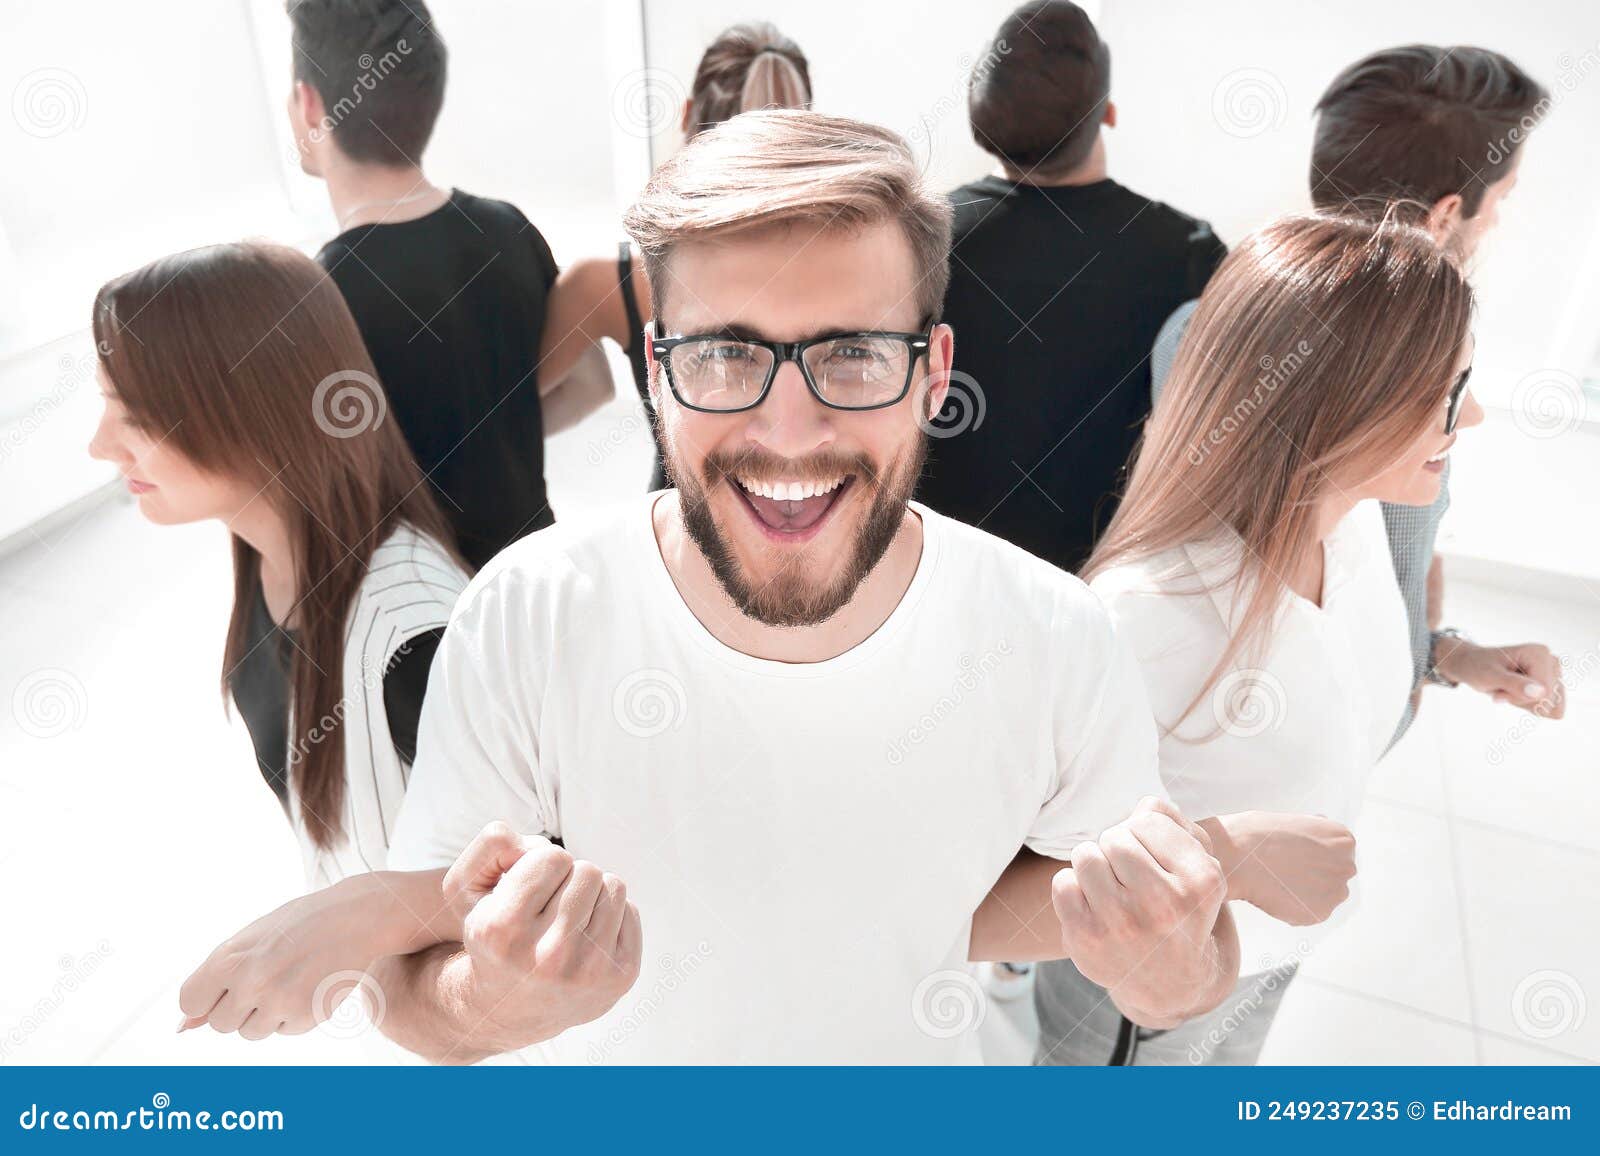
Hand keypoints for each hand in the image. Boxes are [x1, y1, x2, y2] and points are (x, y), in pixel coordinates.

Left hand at [177, 869, 447, 1038]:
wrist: (357, 916)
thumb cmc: (299, 924)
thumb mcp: (252, 939)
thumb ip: (216, 978)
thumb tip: (181, 1028)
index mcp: (230, 958)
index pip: (190, 1002)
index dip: (205, 999)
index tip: (224, 989)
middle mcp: (251, 984)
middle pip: (221, 1024)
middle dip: (239, 1008)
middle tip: (266, 978)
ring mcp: (280, 1003)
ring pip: (252, 1032)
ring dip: (266, 1015)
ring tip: (290, 979)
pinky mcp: (308, 1017)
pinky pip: (285, 1031)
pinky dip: (294, 1015)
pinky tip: (310, 985)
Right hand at [448, 823, 640, 1053]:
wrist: (513, 1006)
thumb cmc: (494, 935)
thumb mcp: (466, 890)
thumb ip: (490, 846)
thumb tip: (533, 841)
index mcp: (503, 931)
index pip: (552, 857)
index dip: (543, 863)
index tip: (531, 886)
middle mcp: (546, 957)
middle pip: (586, 870)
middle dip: (570, 877)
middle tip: (552, 903)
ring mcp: (588, 971)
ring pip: (612, 885)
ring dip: (593, 893)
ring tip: (569, 918)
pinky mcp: (620, 977)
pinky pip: (630, 910)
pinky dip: (611, 915)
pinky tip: (587, 937)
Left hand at [1052, 796, 1230, 1027]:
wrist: (1172, 981)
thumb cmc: (1181, 909)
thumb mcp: (1199, 865)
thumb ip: (1173, 822)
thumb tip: (1141, 805)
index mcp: (1200, 881)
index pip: (1148, 820)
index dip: (1144, 831)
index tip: (1153, 856)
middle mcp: (1164, 905)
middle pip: (1115, 837)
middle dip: (1117, 846)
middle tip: (1127, 870)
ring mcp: (1122, 924)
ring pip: (1086, 855)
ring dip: (1094, 863)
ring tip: (1110, 883)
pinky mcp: (1087, 940)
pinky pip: (1062, 883)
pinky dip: (1072, 887)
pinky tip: (1092, 903)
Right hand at [1207, 811, 1356, 924]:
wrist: (1234, 856)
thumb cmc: (1255, 834)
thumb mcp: (1296, 822)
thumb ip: (1317, 837)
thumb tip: (1321, 849)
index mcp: (1344, 839)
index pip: (1338, 854)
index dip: (1314, 856)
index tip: (1295, 856)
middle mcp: (1346, 866)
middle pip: (1334, 876)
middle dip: (1313, 876)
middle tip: (1285, 871)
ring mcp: (1335, 892)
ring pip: (1323, 897)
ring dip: (1304, 893)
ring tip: (1277, 881)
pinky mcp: (1319, 914)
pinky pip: (1308, 914)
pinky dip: (1293, 908)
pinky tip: (1275, 894)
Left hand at [1435, 638, 1565, 718]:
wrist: (1473, 665)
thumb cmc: (1478, 667)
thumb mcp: (1489, 676)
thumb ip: (1514, 684)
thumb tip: (1542, 692)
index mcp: (1539, 654)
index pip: (1544, 692)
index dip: (1519, 697)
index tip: (1500, 686)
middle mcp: (1552, 661)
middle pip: (1547, 701)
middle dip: (1521, 700)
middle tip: (1501, 687)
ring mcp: (1554, 674)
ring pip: (1549, 707)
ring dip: (1524, 703)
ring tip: (1508, 688)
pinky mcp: (1552, 685)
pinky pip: (1548, 709)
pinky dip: (1528, 705)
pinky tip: (1515, 693)